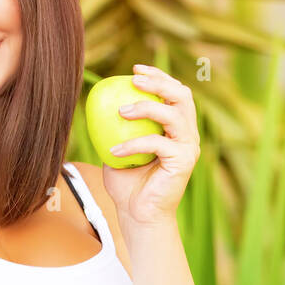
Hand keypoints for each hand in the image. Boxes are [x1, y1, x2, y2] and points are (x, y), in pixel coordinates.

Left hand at [104, 63, 200, 225]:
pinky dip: (134, 144)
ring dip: (147, 107)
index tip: (135, 69)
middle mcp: (187, 134)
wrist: (137, 215)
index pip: (175, 92)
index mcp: (177, 128)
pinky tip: (114, 151)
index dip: (159, 76)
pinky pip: (158, 144)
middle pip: (182, 95)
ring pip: (174, 115)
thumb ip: (114, 128)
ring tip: (122, 111)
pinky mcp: (183, 162)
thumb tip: (96, 103)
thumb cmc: (127, 184)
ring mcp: (188, 148)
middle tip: (134, 79)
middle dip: (159, 81)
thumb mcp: (117, 149)